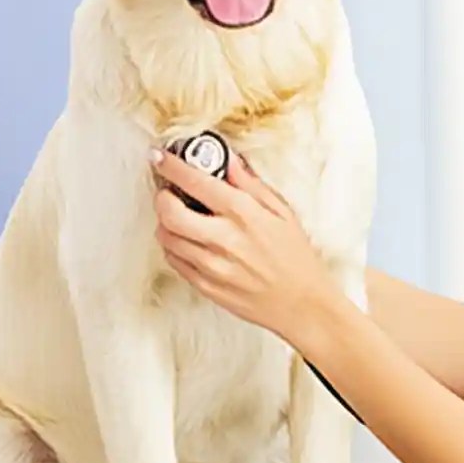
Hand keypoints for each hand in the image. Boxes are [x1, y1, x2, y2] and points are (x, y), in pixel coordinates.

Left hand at [148, 146, 342, 343]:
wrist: (302, 304)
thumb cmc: (296, 259)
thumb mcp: (283, 212)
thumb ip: (252, 185)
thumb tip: (230, 162)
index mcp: (244, 214)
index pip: (195, 182)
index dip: (170, 165)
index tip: (160, 158)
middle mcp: (224, 239)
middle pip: (168, 212)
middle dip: (162, 197)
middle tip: (169, 192)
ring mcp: (212, 266)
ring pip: (166, 237)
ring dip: (166, 223)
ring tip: (181, 218)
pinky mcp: (206, 286)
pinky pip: (174, 262)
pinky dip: (175, 247)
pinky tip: (190, 242)